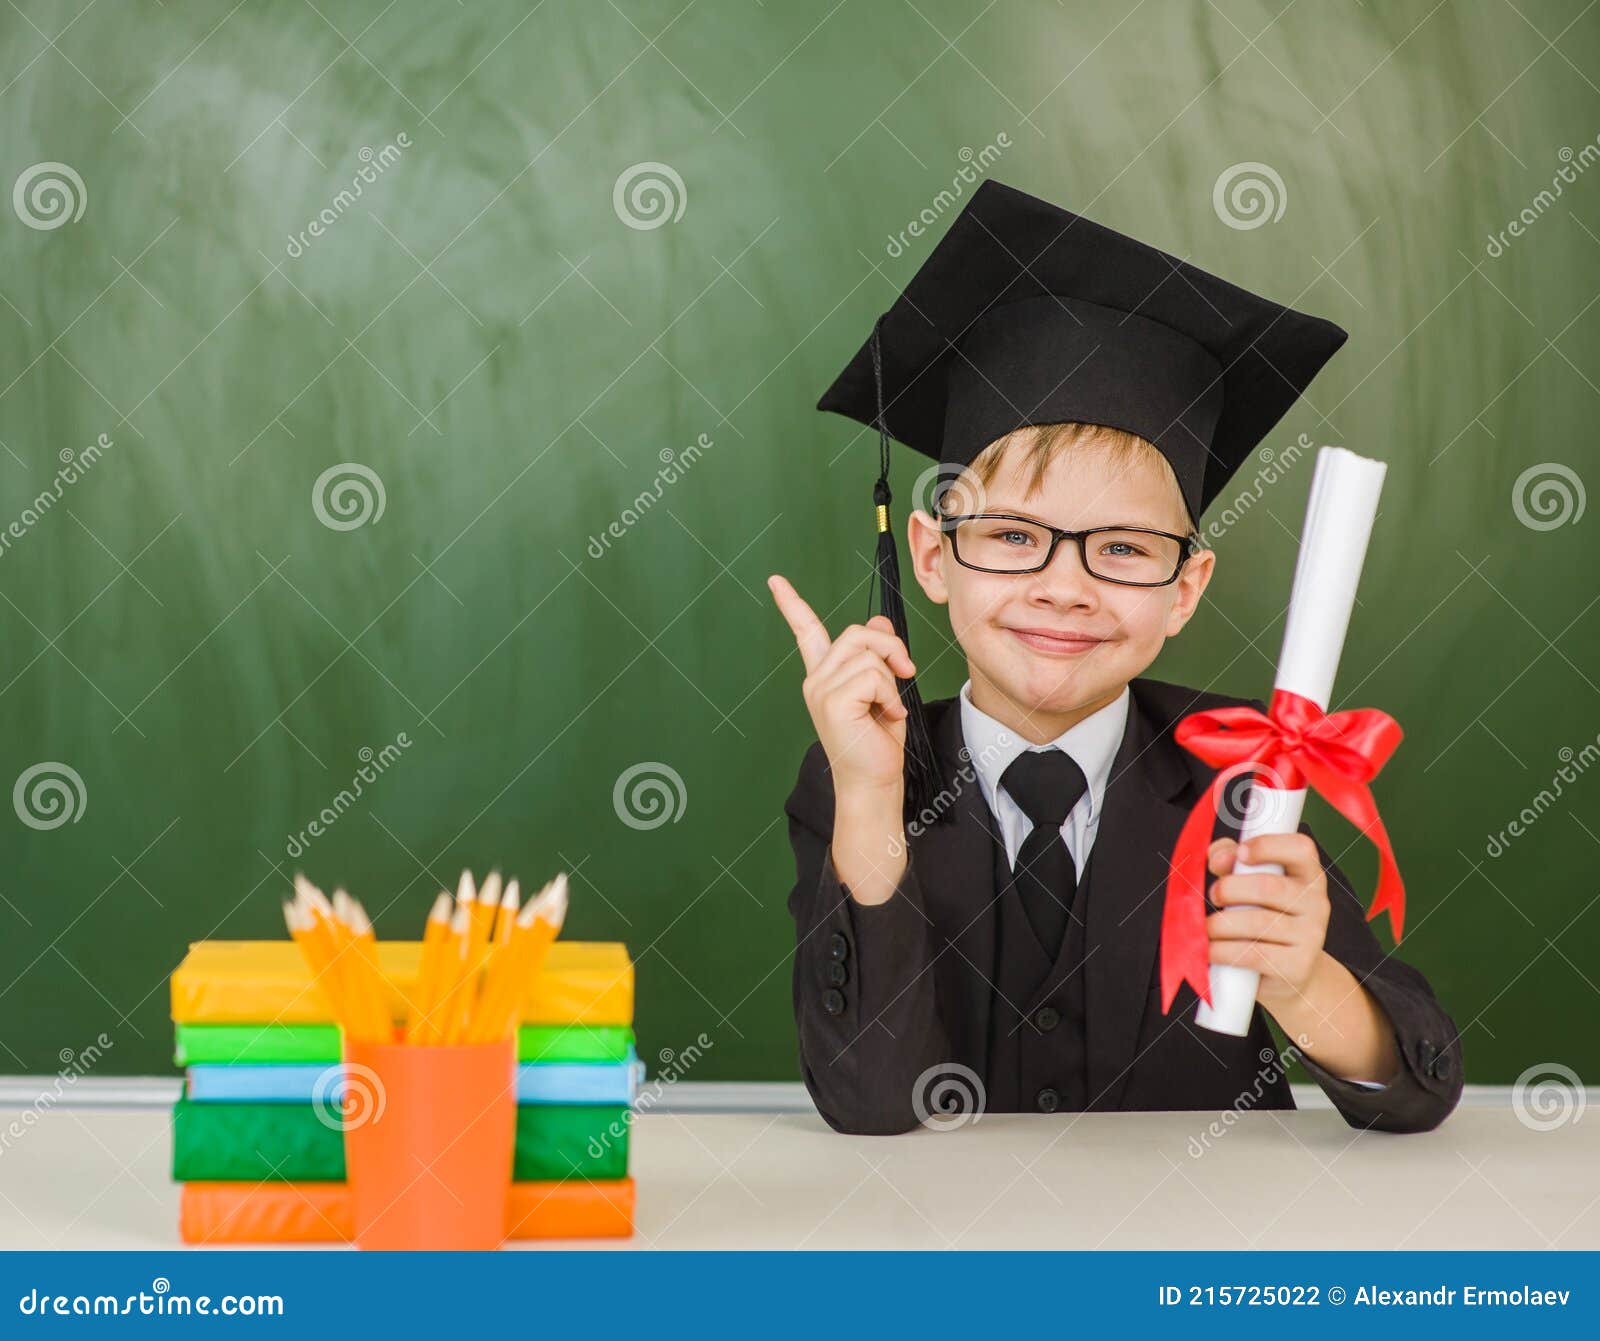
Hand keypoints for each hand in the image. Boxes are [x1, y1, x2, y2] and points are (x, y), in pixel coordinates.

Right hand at [767, 574, 913, 798]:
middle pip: (857, 633)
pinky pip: (874, 676)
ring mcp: (820, 689)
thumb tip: (879, 621)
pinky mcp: (832, 701)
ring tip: (890, 708)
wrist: (873, 783)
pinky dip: (891, 695)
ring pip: (870, 654)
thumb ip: (878, 656)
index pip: (805, 631)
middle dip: (890, 647)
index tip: (775, 580)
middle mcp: (816, 679)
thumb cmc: (877, 742)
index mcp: (824, 675)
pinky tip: (887, 716)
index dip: (791, 604)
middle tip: (907, 672)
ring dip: (893, 680)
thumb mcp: (883, 690)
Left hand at [1205, 833, 1330, 1010]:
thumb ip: (1232, 860)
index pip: (1301, 848)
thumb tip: (1218, 856)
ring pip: (1258, 922)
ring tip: (1207, 927)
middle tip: (1214, 895)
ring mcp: (1311, 935)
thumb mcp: (1249, 883)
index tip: (1240, 852)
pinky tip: (1211, 949)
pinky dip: (1223, 951)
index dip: (1269, 846)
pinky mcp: (1298, 966)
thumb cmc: (1262, 918)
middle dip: (1230, 888)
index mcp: (1307, 874)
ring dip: (1220, 924)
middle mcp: (1316, 902)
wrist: (1285, 975)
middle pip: (1270, 887)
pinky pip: (1254, 954)